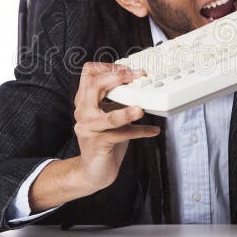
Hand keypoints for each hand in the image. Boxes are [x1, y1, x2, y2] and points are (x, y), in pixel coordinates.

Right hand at [72, 62, 159, 191]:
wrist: (94, 170)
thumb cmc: (105, 140)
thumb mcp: (109, 114)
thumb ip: (117, 99)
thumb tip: (138, 83)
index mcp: (84, 100)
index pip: (89, 72)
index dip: (109, 66)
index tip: (128, 70)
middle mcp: (83, 112)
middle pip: (94, 86)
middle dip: (118, 78)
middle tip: (138, 78)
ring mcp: (89, 129)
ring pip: (107, 117)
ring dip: (126, 113)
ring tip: (140, 110)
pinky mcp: (99, 145)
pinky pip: (122, 136)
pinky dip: (140, 132)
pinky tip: (153, 131)